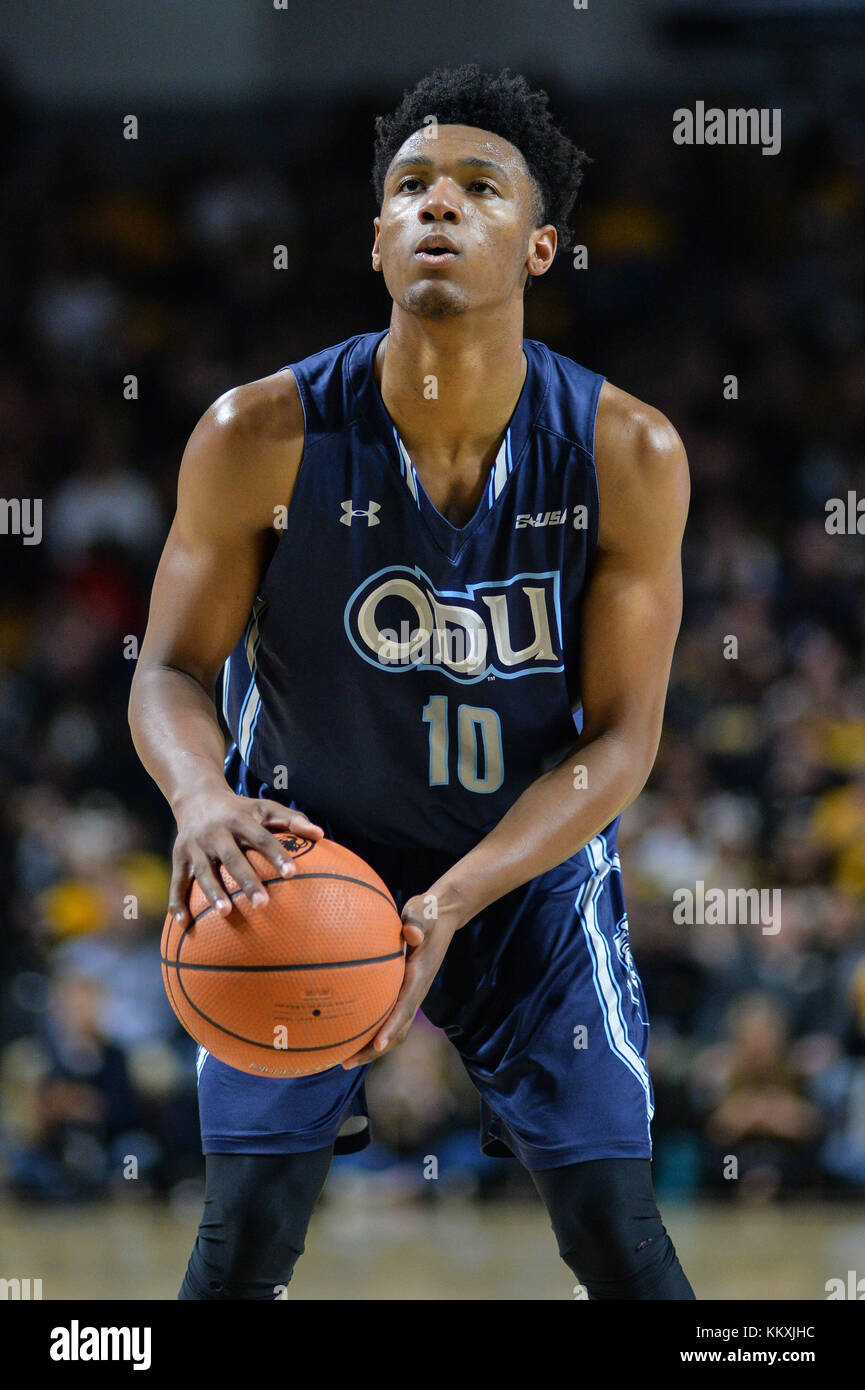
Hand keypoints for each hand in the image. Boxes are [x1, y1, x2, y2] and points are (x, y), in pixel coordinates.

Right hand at [168, 787, 323, 924]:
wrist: (197, 797)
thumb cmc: (240, 809)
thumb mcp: (264, 808)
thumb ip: (292, 819)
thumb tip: (320, 835)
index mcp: (240, 820)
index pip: (261, 838)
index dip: (276, 854)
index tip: (292, 873)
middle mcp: (216, 833)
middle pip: (233, 858)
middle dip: (247, 881)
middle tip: (263, 905)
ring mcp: (195, 846)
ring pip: (204, 872)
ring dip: (213, 892)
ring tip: (226, 913)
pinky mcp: (179, 857)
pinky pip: (177, 882)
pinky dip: (176, 902)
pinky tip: (183, 924)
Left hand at [340, 891, 458, 1067]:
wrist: (441, 914)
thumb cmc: (427, 911)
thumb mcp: (422, 912)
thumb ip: (417, 923)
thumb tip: (412, 934)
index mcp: (419, 975)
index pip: (405, 1007)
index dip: (391, 1028)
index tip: (378, 1045)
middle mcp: (417, 990)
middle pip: (398, 1028)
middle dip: (375, 1049)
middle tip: (346, 1062)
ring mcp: (411, 993)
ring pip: (394, 1028)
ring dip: (372, 1046)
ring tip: (345, 1058)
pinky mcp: (405, 990)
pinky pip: (390, 1016)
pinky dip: (374, 1030)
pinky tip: (352, 1031)